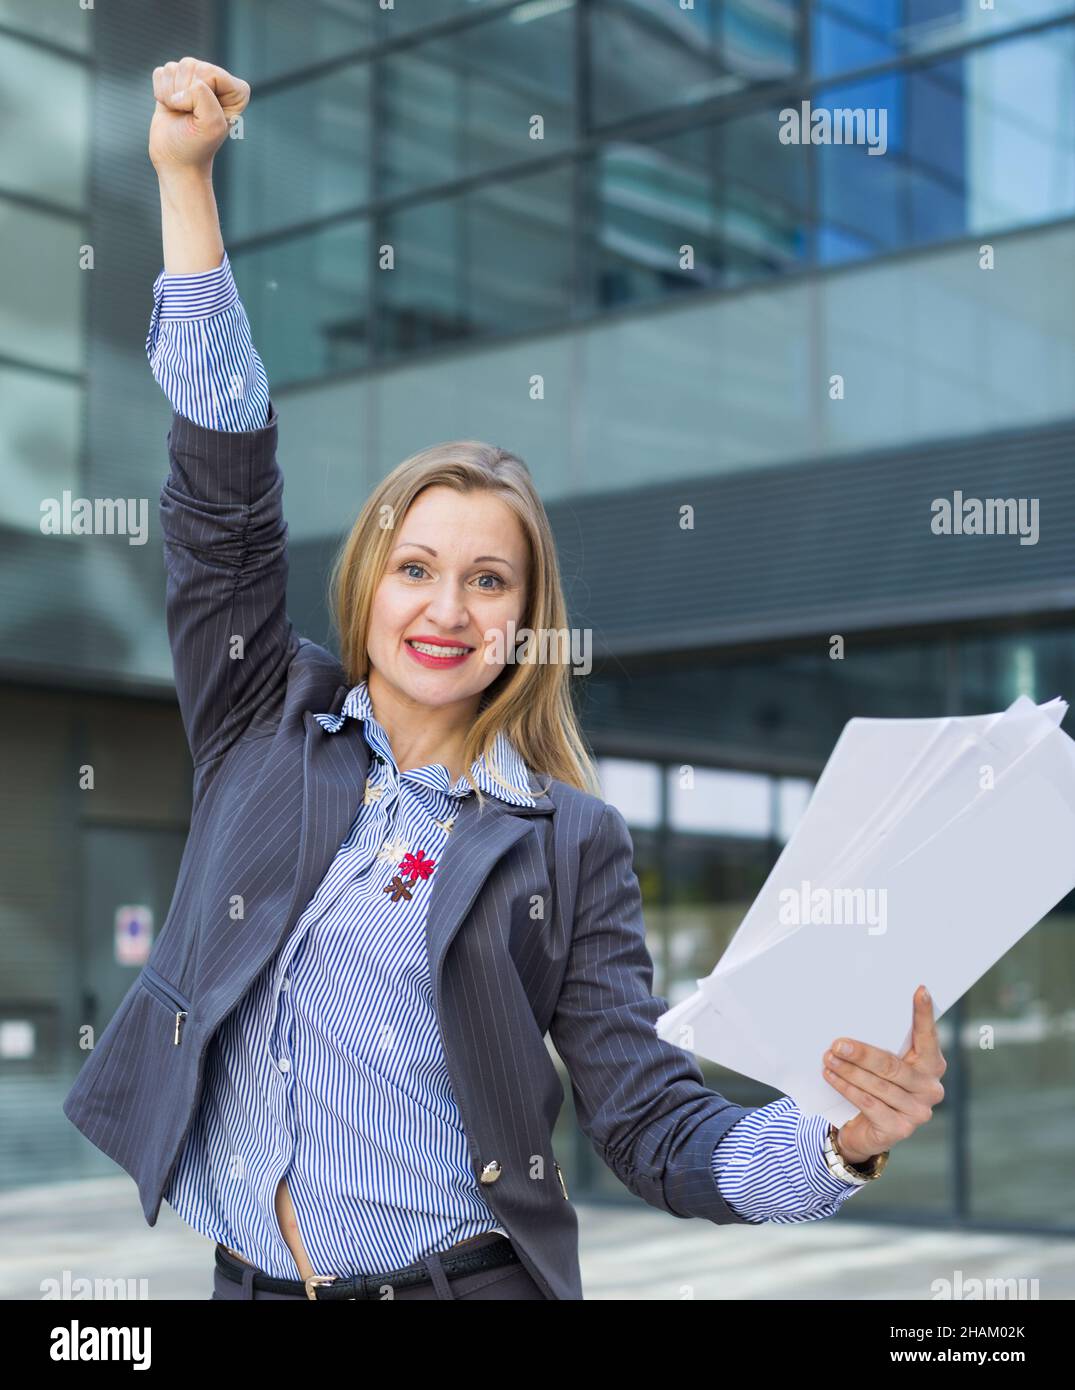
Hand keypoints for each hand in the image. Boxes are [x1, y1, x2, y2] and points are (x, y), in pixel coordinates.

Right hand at [149, 56, 249, 173]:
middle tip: (189, 116)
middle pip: (191, 65)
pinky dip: (160, 92)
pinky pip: (161, 72)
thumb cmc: (197, 145)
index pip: (212, 72)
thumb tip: (181, 87)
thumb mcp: (210, 125)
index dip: (201, 94)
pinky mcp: (174, 81)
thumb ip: (203, 96)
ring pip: (174, 67)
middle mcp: (217, 80)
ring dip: (171, 94)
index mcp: (237, 91)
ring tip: (180, 112)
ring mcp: (195, 79)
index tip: (203, 117)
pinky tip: (170, 107)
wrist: (176, 159)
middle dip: (184, 94)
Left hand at [822, 985, 945, 1165]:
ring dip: (849, 1071)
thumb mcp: (881, 1064)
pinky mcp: (900, 1129)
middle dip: (862, 1053)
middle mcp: (931, 1088)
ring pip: (879, 1085)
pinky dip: (847, 1089)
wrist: (864, 1130)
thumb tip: (855, 1016)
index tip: (919, 990)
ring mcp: (918, 1111)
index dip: (923, 1015)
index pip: (928, 1037)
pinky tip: (832, 1076)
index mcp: (931, 1064)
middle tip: (838, 1044)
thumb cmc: (874, 1085)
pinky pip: (869, 1104)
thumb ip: (883, 1045)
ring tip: (829, 1057)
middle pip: (893, 1066)